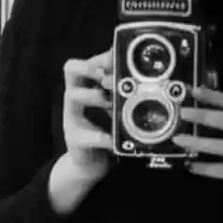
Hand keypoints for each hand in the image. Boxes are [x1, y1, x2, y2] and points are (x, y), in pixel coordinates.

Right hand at [61, 49, 115, 179]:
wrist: (91, 164)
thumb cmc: (106, 131)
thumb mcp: (114, 111)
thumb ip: (123, 96)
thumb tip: (151, 78)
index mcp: (85, 90)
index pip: (81, 64)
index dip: (96, 58)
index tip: (115, 58)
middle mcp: (74, 100)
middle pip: (71, 71)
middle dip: (93, 69)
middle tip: (111, 78)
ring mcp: (71, 119)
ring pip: (73, 95)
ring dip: (95, 95)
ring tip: (112, 103)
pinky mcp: (75, 140)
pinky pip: (88, 135)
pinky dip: (104, 137)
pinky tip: (115, 139)